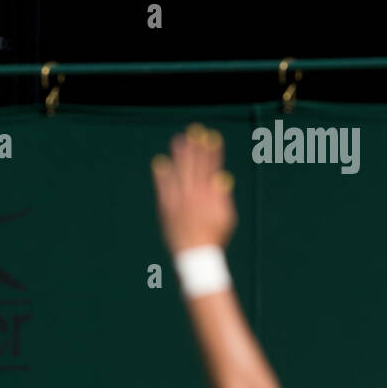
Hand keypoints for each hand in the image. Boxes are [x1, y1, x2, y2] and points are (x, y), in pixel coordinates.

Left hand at [152, 124, 236, 253]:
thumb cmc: (214, 238)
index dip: (212, 151)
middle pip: (195, 166)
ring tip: (179, 140)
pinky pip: (163, 187)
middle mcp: (195, 194)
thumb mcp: (227, 217)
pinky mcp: (167, 207)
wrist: (195, 255)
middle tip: (195, 132)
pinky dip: (161, 175)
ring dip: (180, 156)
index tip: (212, 137)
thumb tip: (222, 178)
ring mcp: (180, 200)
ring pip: (180, 172)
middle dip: (196, 147)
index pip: (212, 167)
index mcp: (212, 195)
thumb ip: (223, 197)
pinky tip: (159, 162)